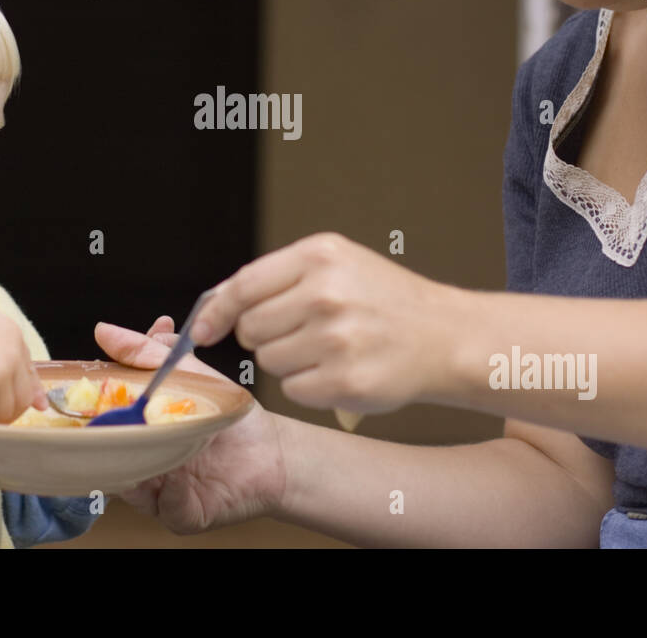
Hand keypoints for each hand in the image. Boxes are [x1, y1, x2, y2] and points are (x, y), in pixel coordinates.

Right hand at [94, 316, 286, 533]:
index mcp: (137, 428)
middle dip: (107, 434)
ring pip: (131, 485)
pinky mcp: (181, 513)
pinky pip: (167, 508)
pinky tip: (179, 476)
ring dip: (137, 465)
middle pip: (108, 452)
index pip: (104, 413)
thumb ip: (148, 353)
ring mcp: (159, 489)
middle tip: (110, 415)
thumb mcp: (190, 374)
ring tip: (148, 442)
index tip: (98, 374)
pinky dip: (172, 493)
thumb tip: (103, 331)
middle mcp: (141, 460)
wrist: (274, 452)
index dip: (98, 395)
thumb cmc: (229, 415)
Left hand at [189, 232, 463, 413]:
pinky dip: (308, 385)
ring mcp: (336, 339)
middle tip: (301, 332)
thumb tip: (214, 305)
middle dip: (264, 335)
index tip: (203, 329)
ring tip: (328, 348)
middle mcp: (326, 293)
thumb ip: (277, 278)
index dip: (216, 312)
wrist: (444, 335)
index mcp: (320, 256)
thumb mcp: (336, 264)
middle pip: (251, 328)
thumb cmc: (383, 300)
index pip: (243, 286)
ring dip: (288, 361)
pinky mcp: (344, 381)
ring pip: (269, 361)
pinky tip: (338, 369)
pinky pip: (293, 389)